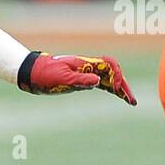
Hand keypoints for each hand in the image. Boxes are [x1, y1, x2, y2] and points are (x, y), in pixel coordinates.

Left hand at [18, 51, 136, 105]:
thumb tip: (98, 81)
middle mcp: (88, 67)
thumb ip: (80, 79)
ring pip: (108, 79)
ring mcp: (86, 73)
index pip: (108, 65)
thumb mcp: (62, 78)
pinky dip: (110, 89)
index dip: (116, 75)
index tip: (116, 89)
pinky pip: (101, 83)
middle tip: (131, 100)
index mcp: (85, 64)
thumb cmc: (46, 73)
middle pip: (112, 73)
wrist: (33, 72)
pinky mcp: (82, 80)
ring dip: (119, 89)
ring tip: (130, 101)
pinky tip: (117, 95)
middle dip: (123, 85)